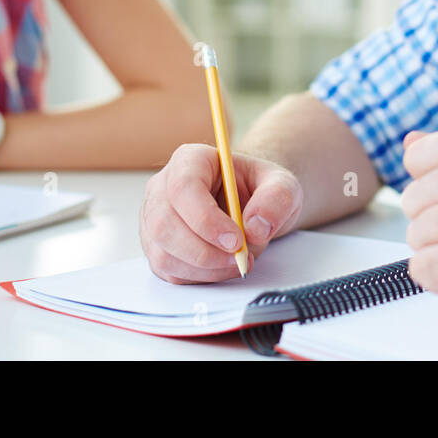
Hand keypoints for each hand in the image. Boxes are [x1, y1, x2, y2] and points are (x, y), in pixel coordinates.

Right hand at [140, 143, 302, 283]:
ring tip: (237, 262)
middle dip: (204, 251)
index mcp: (190, 160)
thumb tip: (256, 227)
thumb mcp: (282, 185)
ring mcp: (155, 219)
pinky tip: (221, 267)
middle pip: (164, 224)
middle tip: (239, 258)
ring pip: (163, 252)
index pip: (183, 187)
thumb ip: (277, 198)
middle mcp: (164, 187)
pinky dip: (198, 277)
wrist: (252, 207)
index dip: (205, 218)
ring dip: (203, 267)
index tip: (236, 240)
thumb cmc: (260, 190)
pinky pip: (167, 271)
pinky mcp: (157, 247)